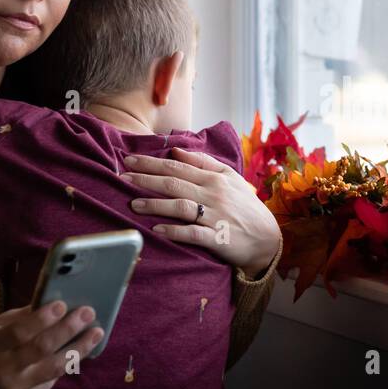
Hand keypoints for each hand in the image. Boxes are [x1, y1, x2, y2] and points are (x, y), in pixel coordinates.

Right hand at [0, 301, 103, 388]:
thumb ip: (23, 317)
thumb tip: (58, 301)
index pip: (19, 333)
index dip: (42, 319)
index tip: (62, 304)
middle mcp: (3, 371)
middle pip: (41, 350)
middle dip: (67, 329)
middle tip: (87, 312)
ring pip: (55, 368)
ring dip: (80, 348)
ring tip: (97, 332)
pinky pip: (54, 378)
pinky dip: (69, 361)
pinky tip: (83, 348)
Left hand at [122, 147, 281, 276]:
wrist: (267, 238)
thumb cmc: (245, 207)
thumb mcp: (230, 178)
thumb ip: (204, 163)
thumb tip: (176, 150)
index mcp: (214, 179)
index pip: (177, 167)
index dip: (151, 163)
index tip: (129, 160)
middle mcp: (213, 195)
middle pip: (174, 183)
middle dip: (145, 179)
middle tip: (121, 177)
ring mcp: (215, 217)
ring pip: (180, 206)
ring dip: (154, 204)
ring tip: (132, 204)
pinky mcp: (216, 238)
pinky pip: (192, 233)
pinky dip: (173, 231)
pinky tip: (156, 230)